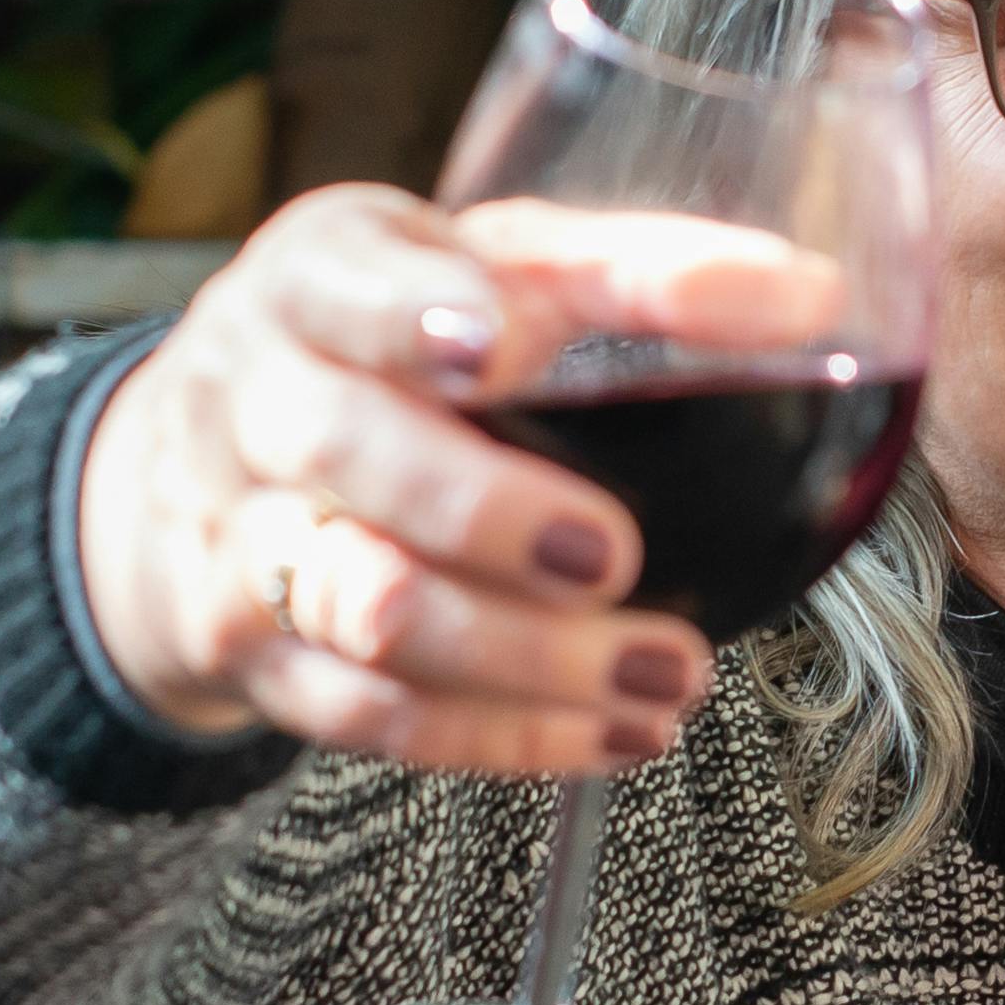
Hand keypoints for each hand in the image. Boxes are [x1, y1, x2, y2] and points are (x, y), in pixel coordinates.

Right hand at [74, 186, 841, 772]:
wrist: (190, 456)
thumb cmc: (389, 342)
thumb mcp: (486, 267)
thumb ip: (635, 275)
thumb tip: (814, 299)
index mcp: (319, 278)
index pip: (358, 287)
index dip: (427, 317)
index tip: (505, 342)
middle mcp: (253, 398)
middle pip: (348, 456)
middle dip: (485, 511)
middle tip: (612, 552)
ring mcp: (238, 534)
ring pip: (366, 608)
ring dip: (527, 656)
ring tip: (668, 670)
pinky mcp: (250, 652)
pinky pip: (371, 715)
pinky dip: (505, 736)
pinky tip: (615, 733)